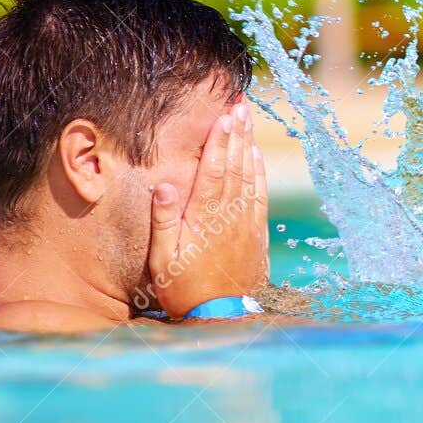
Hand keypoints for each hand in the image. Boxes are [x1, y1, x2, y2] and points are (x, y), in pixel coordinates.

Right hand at [145, 101, 269, 318]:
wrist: (219, 315)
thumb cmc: (183, 288)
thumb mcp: (162, 259)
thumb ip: (164, 221)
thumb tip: (164, 185)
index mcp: (205, 218)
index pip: (215, 170)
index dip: (220, 141)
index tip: (224, 116)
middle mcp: (230, 216)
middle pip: (236, 166)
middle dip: (238, 134)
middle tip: (240, 106)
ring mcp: (246, 223)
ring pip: (250, 177)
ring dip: (249, 147)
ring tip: (249, 122)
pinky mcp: (256, 233)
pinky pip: (260, 195)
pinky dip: (259, 173)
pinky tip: (256, 157)